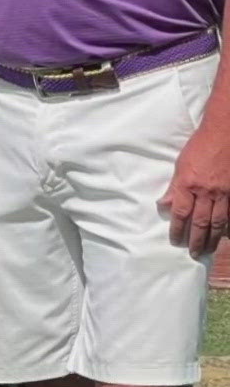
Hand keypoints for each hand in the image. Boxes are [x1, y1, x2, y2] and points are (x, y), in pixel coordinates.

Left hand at [162, 112, 229, 256]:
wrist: (225, 133)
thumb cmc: (199, 146)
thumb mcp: (180, 165)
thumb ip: (174, 187)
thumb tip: (164, 205)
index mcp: (187, 185)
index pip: (180, 214)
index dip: (178, 230)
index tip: (176, 241)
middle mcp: (206, 192)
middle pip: (201, 222)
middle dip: (197, 240)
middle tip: (194, 253)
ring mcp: (224, 193)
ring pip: (219, 221)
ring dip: (214, 238)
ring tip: (210, 249)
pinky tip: (227, 235)